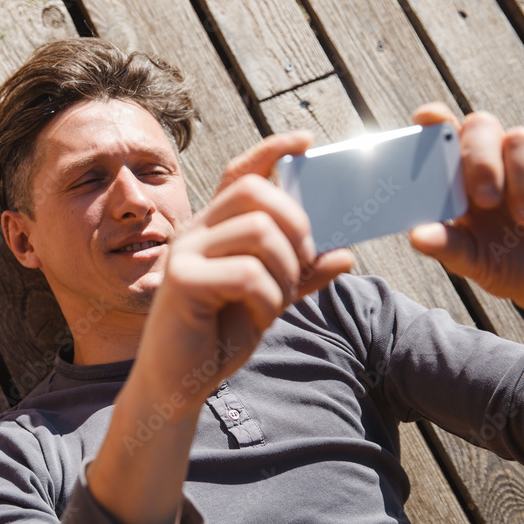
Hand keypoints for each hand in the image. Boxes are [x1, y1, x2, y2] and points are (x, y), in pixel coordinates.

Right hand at [132, 132, 353, 411]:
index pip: (239, 172)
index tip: (306, 142)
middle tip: (304, 262)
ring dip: (286, 270)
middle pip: (255, 191)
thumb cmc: (218, 336)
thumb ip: (302, 276)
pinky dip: (269, 298)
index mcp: (214, 227)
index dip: (272, 150)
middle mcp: (196, 230)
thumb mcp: (270, 298)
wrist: (178, 382)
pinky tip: (260, 318)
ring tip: (277, 300)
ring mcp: (185, 251)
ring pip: (259, 230)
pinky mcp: (181, 280)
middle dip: (296, 222)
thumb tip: (344, 254)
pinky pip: (247, 273)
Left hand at [409, 103, 523, 313]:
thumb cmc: (510, 265)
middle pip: (481, 125)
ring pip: (521, 139)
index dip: (434, 118)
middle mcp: (495, 160)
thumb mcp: (475, 262)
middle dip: (479, 158)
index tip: (429, 120)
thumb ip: (447, 247)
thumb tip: (417, 236)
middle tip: (487, 200)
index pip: (443, 133)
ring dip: (520, 181)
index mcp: (461, 177)